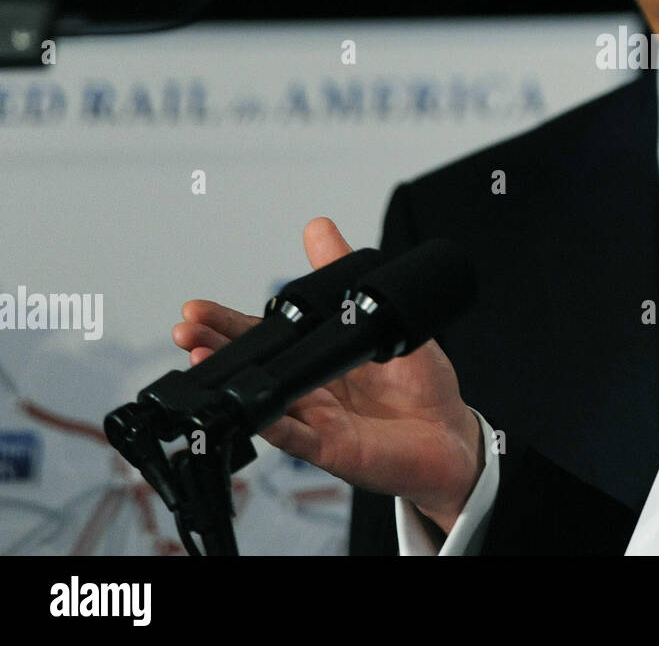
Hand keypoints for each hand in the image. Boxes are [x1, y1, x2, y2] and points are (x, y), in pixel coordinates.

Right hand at [172, 217, 484, 532]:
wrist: (453, 436)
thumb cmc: (422, 386)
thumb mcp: (390, 318)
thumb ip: (350, 278)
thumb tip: (319, 229)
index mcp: (321, 359)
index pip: (268, 336)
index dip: (229, 322)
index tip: (196, 307)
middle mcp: (312, 391)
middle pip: (255, 365)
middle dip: (215, 345)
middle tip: (186, 329)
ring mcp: (318, 422)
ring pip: (265, 399)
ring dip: (233, 381)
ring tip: (202, 359)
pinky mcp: (334, 449)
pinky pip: (298, 438)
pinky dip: (274, 424)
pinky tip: (251, 409)